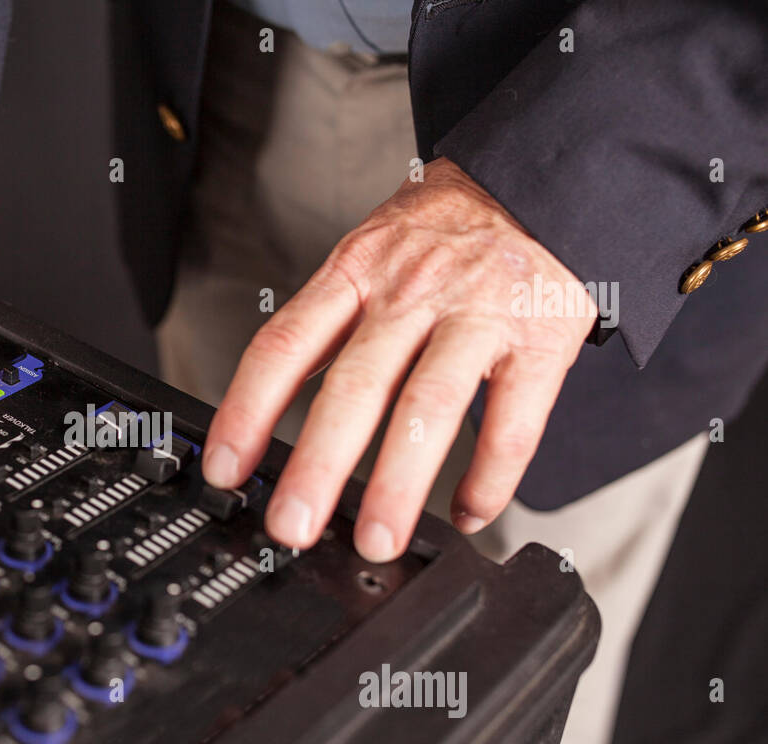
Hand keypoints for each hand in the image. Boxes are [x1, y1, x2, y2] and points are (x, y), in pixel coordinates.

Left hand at [200, 158, 595, 560]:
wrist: (540, 181)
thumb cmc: (442, 232)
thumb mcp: (367, 255)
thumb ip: (326, 327)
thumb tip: (267, 411)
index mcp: (355, 274)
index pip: (284, 345)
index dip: (247, 411)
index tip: (224, 469)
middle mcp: (411, 293)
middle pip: (354, 385)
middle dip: (318, 465)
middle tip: (292, 525)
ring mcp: (478, 315)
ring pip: (430, 404)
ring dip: (400, 481)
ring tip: (378, 538)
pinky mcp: (543, 338)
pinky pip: (515, 421)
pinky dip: (491, 477)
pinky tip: (467, 513)